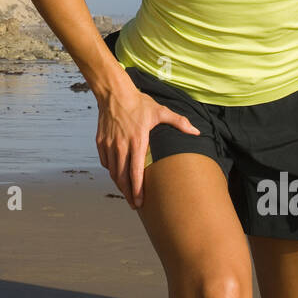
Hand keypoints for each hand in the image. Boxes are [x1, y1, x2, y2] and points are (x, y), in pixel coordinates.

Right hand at [96, 83, 199, 209]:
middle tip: (135, 204)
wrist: (114, 92)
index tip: (140, 202)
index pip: (135, 172)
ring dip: (119, 185)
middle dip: (128, 193)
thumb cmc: (139, 103)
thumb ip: (179, 122)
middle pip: (122, 177)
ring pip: (113, 171)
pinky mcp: (101, 142)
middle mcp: (121, 145)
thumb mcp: (160, 111)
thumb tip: (196, 132)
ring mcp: (109, 144)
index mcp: (137, 141)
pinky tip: (117, 175)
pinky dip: (111, 171)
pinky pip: (105, 162)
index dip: (137, 189)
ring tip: (127, 193)